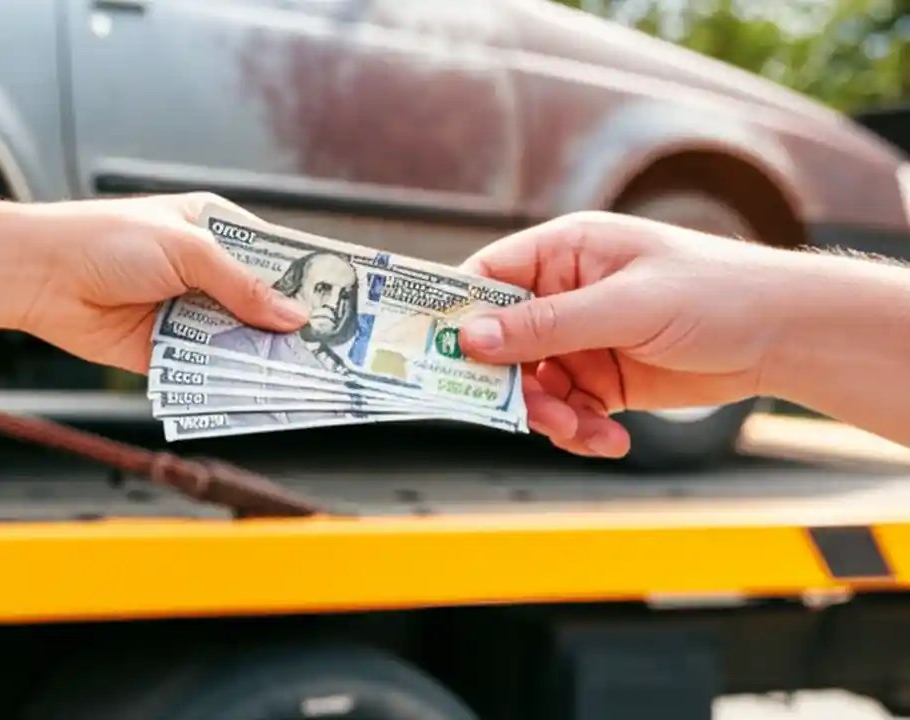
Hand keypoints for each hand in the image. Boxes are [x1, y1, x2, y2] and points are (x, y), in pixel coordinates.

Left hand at [16, 192, 308, 372]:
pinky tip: (261, 394)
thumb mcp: (187, 250)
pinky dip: (229, 381)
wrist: (39, 274)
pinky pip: (206, 369)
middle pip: (261, 305)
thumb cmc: (109, 240)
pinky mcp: (164, 352)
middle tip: (337, 352)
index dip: (309, 279)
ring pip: (238, 340)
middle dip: (292, 328)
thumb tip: (296, 319)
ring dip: (264, 358)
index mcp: (213, 231)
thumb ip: (243, 287)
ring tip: (309, 378)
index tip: (348, 303)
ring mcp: (184, 314)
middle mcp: (203, 274)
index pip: (274, 257)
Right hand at [457, 211, 799, 458]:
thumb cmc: (715, 291)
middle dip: (510, 384)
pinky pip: (567, 410)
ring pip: (531, 386)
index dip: (455, 313)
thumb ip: (548, 324)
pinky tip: (608, 441)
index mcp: (565, 252)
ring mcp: (582, 339)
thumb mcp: (626, 306)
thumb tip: (471, 338)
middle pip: (501, 344)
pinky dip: (578, 430)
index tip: (431, 353)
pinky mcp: (603, 379)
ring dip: (549, 415)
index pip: (487, 277)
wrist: (785, 336)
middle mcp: (564, 294)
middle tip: (530, 414)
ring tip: (584, 431)